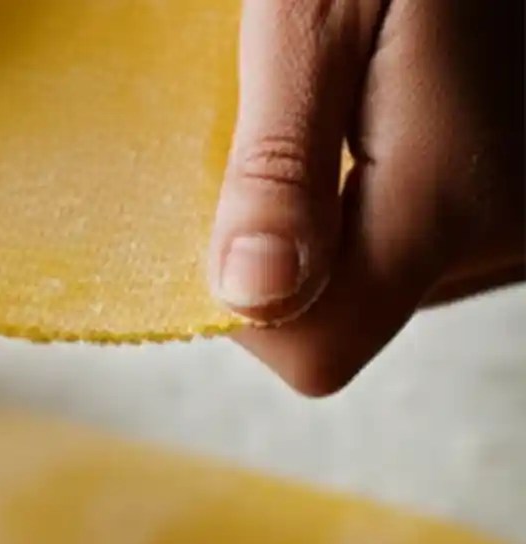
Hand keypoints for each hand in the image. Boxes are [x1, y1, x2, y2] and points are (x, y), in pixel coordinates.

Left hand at [209, 0, 522, 395]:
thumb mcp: (315, 17)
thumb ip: (281, 162)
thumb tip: (247, 292)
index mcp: (448, 201)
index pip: (314, 349)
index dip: (242, 308)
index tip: (209, 218)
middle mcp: (503, 236)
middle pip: (345, 315)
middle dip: (280, 252)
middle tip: (260, 145)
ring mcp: (521, 225)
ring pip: (382, 279)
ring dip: (326, 224)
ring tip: (324, 120)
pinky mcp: (520, 204)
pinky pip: (421, 239)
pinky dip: (372, 201)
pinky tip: (367, 127)